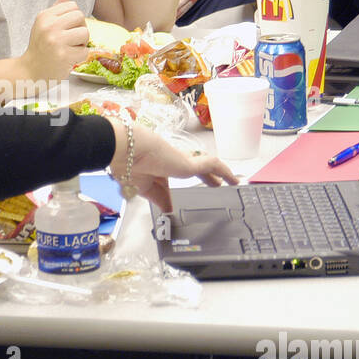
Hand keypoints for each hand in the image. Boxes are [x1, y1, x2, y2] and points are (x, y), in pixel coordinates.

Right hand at [19, 0, 88, 80]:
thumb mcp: (43, 25)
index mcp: (44, 16)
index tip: (67, 28)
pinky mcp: (63, 56)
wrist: (30, 71)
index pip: (72, 6)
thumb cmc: (39, 48)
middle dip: (80, 28)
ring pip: (85, 33)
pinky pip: (84, 51)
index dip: (74, 18)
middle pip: (80, 17)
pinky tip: (68, 59)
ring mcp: (56, 41)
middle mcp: (49, 26)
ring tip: (70, 48)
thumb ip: (56, 9)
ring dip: (81, 43)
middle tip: (71, 39)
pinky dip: (79, 57)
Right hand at [108, 122, 236, 210]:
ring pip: (207, 166)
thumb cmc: (127, 163)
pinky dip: (224, 171)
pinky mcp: (188, 163)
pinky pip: (212, 165)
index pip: (178, 173)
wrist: (125, 149)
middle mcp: (173, 162)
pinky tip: (233, 179)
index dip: (186, 181)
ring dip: (220, 173)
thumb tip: (168, 210)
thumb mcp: (143, 188)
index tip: (192, 188)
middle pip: (197, 168)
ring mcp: (182, 161)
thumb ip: (159, 198)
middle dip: (208, 176)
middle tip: (217, 183)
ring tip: (232, 180)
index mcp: (160, 167)